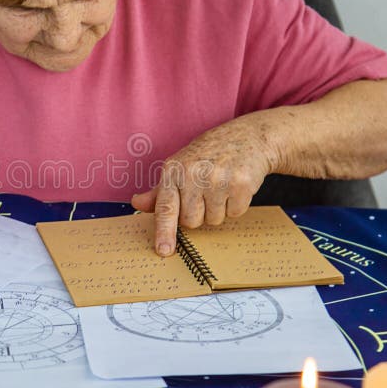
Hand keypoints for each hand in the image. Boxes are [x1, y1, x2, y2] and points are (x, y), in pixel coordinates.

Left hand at [131, 118, 277, 256]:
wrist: (249, 137)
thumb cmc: (210, 154)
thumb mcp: (181, 166)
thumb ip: (160, 191)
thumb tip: (137, 203)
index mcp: (174, 169)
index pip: (165, 206)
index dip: (164, 231)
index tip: (164, 251)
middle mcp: (194, 173)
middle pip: (190, 221)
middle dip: (198, 214)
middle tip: (206, 192)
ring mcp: (219, 179)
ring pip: (213, 220)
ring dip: (218, 210)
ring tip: (222, 186)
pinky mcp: (241, 185)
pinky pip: (234, 214)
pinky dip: (236, 205)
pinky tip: (236, 186)